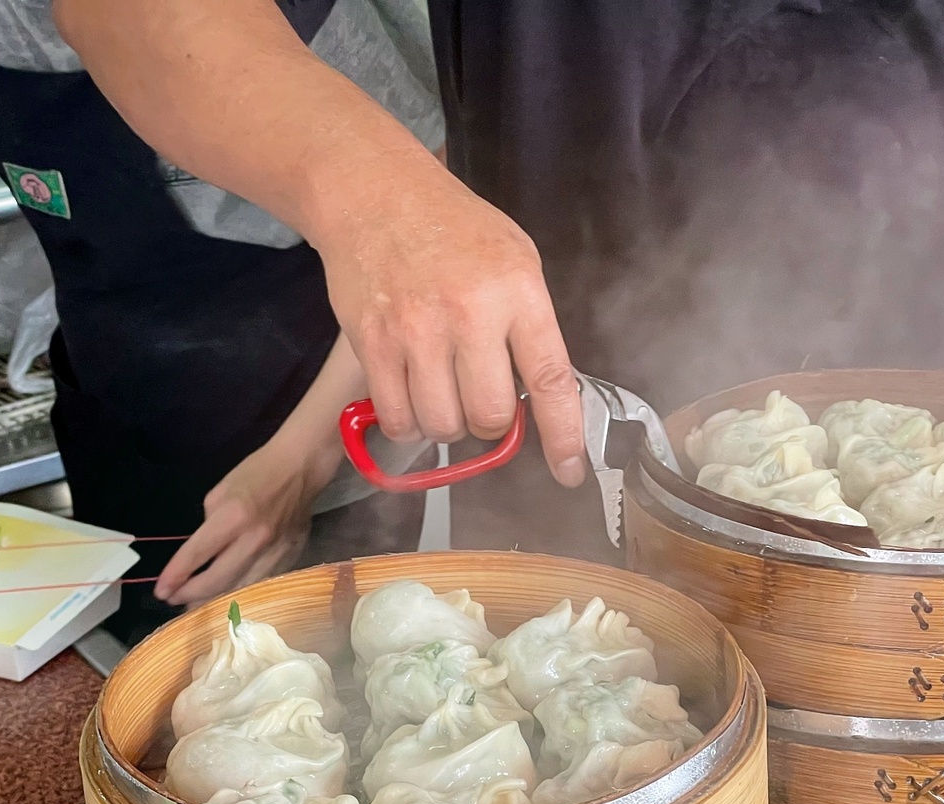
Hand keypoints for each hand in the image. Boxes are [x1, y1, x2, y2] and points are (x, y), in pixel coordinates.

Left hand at [153, 439, 329, 607]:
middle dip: (192, 594)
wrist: (301, 468)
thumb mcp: (220, 493)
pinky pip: (263, 583)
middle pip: (219, 580)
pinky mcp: (291, 557)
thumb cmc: (257, 472)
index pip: (198, 554)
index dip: (177, 575)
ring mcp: (276, 552)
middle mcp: (255, 540)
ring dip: (217, 601)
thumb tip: (207, 552)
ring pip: (242, 589)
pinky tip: (231, 596)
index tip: (162, 591)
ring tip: (197, 606)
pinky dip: (244, 592)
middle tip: (175, 600)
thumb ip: (210, 526)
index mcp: (234, 517)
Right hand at [311, 159, 585, 486]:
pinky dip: (407, 420)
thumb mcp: (515, 260)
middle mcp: (469, 314)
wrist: (375, 193)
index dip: (565, 436)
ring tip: (442, 388)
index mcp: (517, 293)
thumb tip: (540, 398)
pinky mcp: (374, 341)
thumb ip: (530, 326)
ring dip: (447, 422)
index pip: (550, 381)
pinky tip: (411, 392)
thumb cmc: (452, 227)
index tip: (570, 471)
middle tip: (480, 396)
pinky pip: (396, 417)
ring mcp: (417, 329)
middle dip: (490, 423)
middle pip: (489, 417)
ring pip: (442, 425)